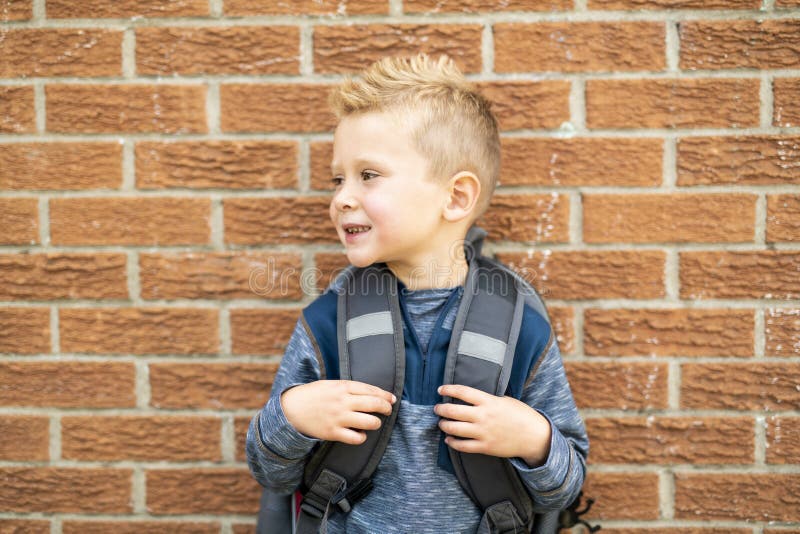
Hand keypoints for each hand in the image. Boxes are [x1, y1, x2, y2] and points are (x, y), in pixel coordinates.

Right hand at [281, 380, 395, 444]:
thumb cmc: (313, 395)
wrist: (291, 408)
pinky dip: (362, 437)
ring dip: (376, 423)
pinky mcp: (333, 432)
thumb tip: (370, 393)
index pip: (371, 390)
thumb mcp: (331, 384)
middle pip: (374, 404)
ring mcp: (338, 418)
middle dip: (385, 408)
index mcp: (342, 386)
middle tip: (387, 411)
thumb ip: (349, 387)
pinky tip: (361, 434)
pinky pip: (356, 438)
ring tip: (374, 422)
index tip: (392, 399)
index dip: (385, 395)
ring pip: (369, 422)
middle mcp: (342, 401)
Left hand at [435, 384, 551, 466]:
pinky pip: (463, 446)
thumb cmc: (521, 415)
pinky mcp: (485, 447)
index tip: (441, 389)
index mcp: (489, 401)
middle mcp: (483, 416)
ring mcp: (483, 433)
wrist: (534, 436)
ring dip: (444, 425)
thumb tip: (469, 397)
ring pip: (454, 429)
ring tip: (441, 423)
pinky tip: (448, 439)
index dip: (448, 389)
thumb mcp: (505, 400)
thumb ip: (487, 399)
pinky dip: (452, 443)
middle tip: (437, 408)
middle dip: (441, 409)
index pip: (462, 392)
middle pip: (453, 411)